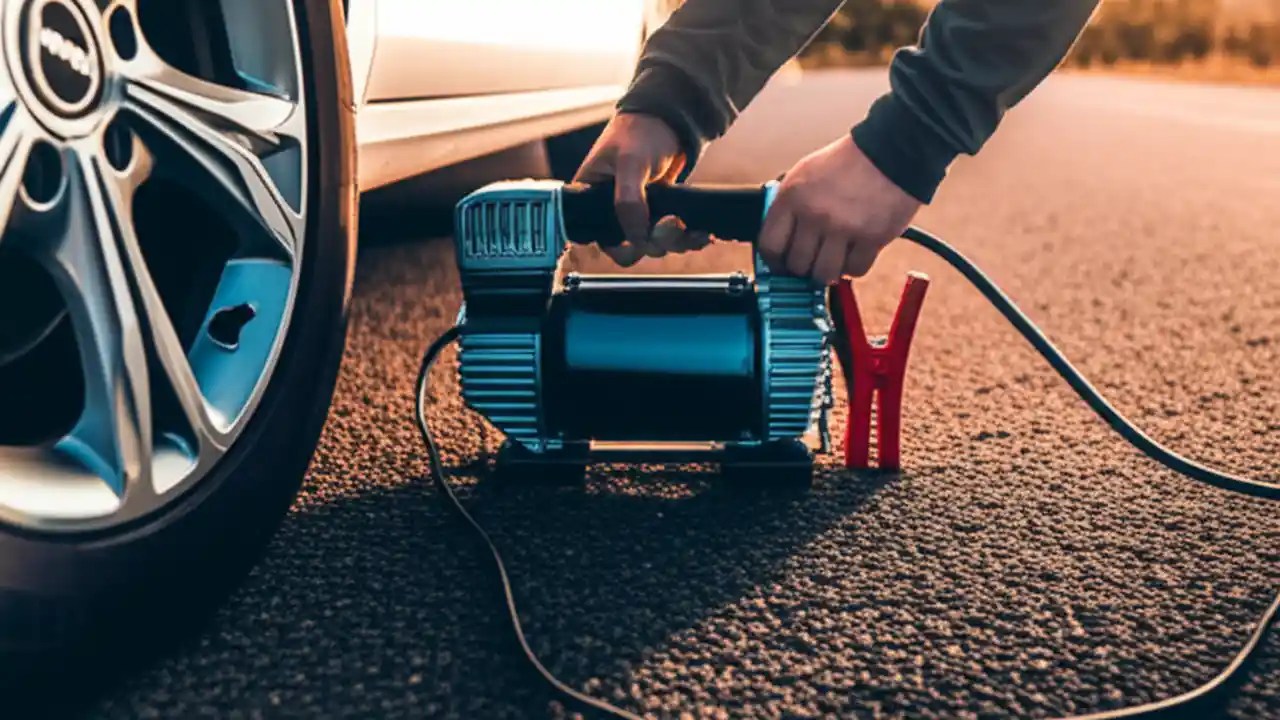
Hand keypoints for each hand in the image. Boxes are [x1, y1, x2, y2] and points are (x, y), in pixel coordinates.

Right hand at [573, 113, 711, 265]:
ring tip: (694, 232)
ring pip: (656, 242)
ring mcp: (638, 211)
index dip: (623, 248)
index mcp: (592, 198)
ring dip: (677, 241)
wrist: (670, 117)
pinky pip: (672, 234)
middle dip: (657, 241)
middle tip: (672, 223)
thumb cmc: (641, 131)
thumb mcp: (631, 163)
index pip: (601, 238)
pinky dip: (687, 237)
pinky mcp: (658, 210)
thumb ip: (628, 202)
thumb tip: (636, 239)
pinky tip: (700, 233)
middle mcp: (612, 209)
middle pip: (633, 245)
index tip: (643, 242)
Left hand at [759, 135, 921, 285]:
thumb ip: (789, 205)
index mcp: (792, 197)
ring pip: (824, 274)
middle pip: (797, 265)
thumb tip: (778, 237)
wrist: (890, 151)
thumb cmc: (847, 163)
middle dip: (803, 269)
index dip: (774, 262)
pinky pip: (855, 270)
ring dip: (828, 272)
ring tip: (833, 260)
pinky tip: (854, 254)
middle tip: (812, 262)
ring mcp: (843, 227)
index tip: (781, 266)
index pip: (769, 246)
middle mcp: (814, 214)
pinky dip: (853, 267)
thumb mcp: (804, 174)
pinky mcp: (871, 238)